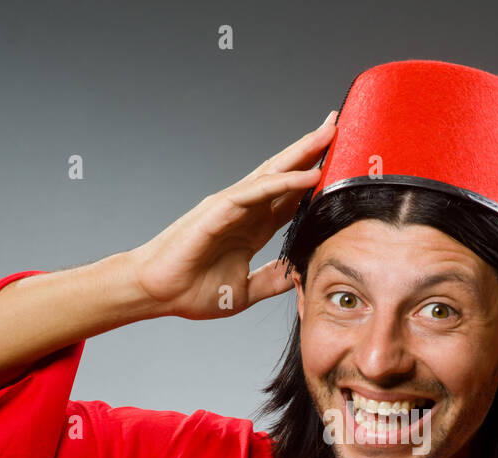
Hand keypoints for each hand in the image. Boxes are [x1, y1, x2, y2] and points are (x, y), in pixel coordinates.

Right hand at [128, 111, 336, 318]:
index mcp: (252, 228)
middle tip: (339, 125)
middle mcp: (245, 210)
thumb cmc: (191, 290)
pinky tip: (309, 175)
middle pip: (286, 175)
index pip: (291, 199)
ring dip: (303, 153)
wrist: (157, 293)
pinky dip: (285, 182)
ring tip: (330, 133)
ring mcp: (233, 206)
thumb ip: (273, 280)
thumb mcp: (246, 291)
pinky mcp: (220, 210)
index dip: (315, 181)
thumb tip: (299, 275)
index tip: (340, 166)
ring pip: (275, 173)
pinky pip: (258, 191)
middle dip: (313, 151)